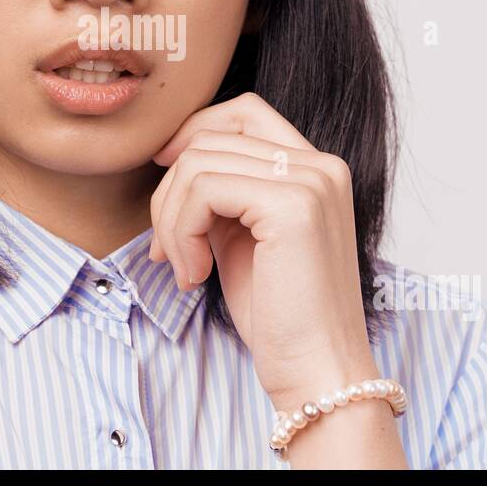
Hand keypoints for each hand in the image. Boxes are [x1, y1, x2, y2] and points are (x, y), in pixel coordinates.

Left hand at [149, 92, 378, 409]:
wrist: (317, 373)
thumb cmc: (279, 316)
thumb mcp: (243, 236)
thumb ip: (222, 191)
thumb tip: (172, 154)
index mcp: (317, 169)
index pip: (245, 112)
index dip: (194, 134)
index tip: (164, 174)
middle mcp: (322, 166)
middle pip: (213, 136)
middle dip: (170, 188)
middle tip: (168, 246)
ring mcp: (312, 182)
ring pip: (198, 162)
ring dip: (172, 218)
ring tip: (184, 266)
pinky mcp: (293, 206)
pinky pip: (202, 188)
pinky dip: (182, 231)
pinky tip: (195, 274)